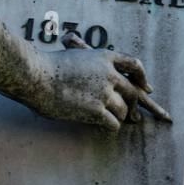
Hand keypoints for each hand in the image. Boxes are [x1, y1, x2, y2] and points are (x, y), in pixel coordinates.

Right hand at [34, 33, 170, 130]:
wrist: (37, 76)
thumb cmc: (49, 66)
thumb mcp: (75, 55)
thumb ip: (90, 64)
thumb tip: (94, 73)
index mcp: (104, 57)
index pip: (134, 65)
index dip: (142, 78)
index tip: (146, 88)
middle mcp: (109, 74)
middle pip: (133, 92)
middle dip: (134, 105)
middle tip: (134, 115)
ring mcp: (104, 93)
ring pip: (124, 110)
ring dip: (119, 117)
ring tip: (110, 121)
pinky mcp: (96, 111)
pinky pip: (113, 124)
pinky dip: (110, 128)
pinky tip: (102, 129)